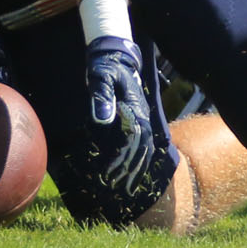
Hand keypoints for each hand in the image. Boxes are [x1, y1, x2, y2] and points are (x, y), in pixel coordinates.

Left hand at [83, 37, 155, 195]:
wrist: (117, 58)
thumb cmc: (106, 68)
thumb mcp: (101, 77)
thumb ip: (101, 96)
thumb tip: (102, 119)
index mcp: (133, 110)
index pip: (129, 141)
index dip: (120, 160)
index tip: (110, 175)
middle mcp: (142, 117)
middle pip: (140, 150)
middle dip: (130, 171)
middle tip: (118, 189)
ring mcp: (143, 119)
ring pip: (145, 149)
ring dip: (138, 169)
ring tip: (129, 188)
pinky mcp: (140, 120)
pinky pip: (144, 144)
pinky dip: (141, 159)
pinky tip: (135, 172)